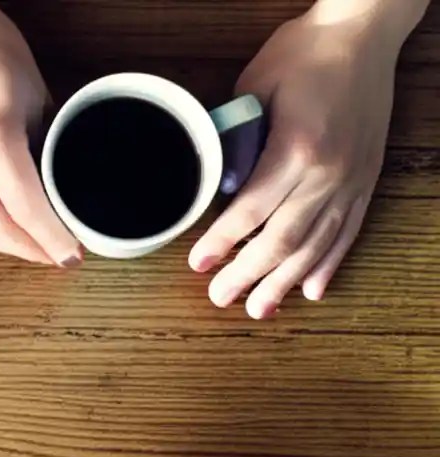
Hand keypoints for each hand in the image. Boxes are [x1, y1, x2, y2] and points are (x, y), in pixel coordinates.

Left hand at [189, 4, 416, 317]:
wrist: (363, 34)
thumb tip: (219, 183)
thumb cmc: (305, 53)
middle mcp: (329, 172)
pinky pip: (349, 231)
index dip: (222, 242)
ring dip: (286, 282)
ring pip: (317, 244)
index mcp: (296, 149)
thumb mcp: (254, 86)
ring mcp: (353, 179)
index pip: (251, 210)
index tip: (199, 265)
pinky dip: (329, 264)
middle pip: (284, 239)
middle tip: (221, 299)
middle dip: (249, 275)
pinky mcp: (368, 179)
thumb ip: (237, 137)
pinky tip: (313, 290)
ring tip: (261, 310)